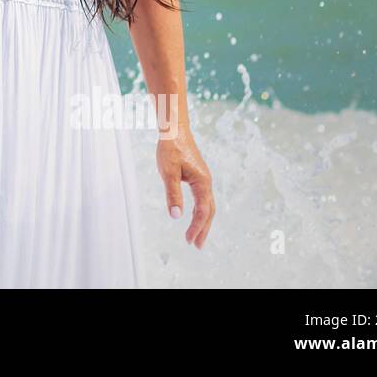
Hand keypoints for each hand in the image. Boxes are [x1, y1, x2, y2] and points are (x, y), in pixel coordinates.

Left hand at [157, 130, 214, 248]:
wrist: (174, 130)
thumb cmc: (171, 148)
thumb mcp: (168, 172)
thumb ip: (173, 194)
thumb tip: (176, 216)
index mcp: (202, 182)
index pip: (202, 211)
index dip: (196, 227)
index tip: (189, 240)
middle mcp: (206, 182)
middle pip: (209, 211)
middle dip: (203, 229)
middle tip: (197, 246)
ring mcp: (203, 179)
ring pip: (207, 205)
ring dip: (202, 222)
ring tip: (195, 236)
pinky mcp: (198, 176)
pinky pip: (202, 198)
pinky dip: (200, 211)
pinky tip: (194, 216)